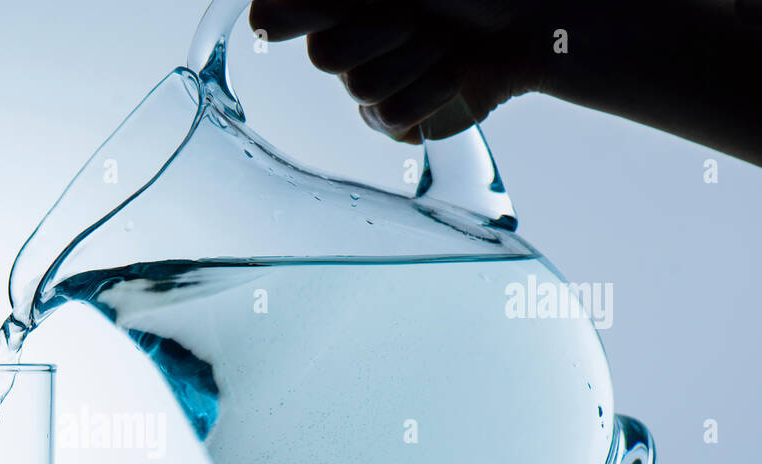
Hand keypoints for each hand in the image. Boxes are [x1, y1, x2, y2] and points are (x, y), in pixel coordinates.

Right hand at [249, 0, 553, 141]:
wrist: (532, 18)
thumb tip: (261, 14)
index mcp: (337, 2)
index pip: (273, 17)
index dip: (294, 17)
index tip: (344, 7)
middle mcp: (346, 42)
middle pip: (323, 57)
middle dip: (384, 31)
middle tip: (420, 16)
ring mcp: (369, 85)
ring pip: (361, 89)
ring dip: (417, 59)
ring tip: (445, 43)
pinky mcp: (398, 123)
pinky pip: (390, 119)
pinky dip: (433, 91)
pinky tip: (454, 73)